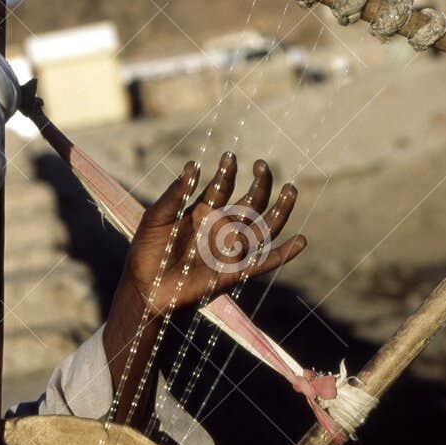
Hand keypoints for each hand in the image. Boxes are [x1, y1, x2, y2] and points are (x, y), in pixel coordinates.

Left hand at [123, 152, 305, 317]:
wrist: (144, 287)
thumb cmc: (146, 251)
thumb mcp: (156, 218)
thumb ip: (175, 195)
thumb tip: (192, 165)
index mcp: (203, 212)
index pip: (223, 187)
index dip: (227, 172)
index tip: (228, 157)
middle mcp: (221, 229)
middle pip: (251, 203)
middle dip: (260, 184)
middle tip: (262, 165)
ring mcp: (229, 250)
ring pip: (263, 228)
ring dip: (280, 210)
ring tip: (290, 190)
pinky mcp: (233, 273)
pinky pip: (263, 263)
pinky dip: (283, 254)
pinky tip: (301, 241)